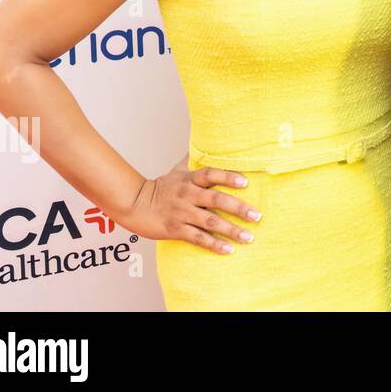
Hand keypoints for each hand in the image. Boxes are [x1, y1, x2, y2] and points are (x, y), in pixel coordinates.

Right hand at [116, 162, 261, 253]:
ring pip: (210, 221)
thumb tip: (206, 141)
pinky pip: (198, 238)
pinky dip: (214, 244)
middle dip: (239, 208)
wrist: (133, 204)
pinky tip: (228, 250)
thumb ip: (193, 160)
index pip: (211, 174)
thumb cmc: (160, 187)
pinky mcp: (175, 229)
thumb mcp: (177, 171)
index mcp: (189, 180)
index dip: (228, 177)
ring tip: (248, 237)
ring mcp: (181, 213)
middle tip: (257, 216)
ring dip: (231, 230)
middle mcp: (187, 195)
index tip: (246, 182)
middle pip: (216, 200)